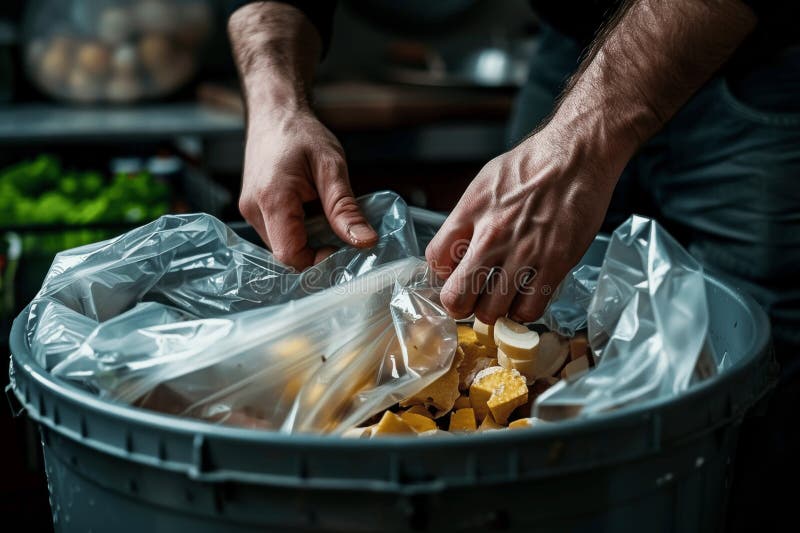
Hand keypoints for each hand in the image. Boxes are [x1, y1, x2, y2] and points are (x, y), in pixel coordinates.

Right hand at [239, 108, 377, 269]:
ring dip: (307, 240)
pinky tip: (312, 211)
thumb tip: (366, 241)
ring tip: (325, 215)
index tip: (341, 248)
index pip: (290, 254)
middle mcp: (254, 210)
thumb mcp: (332, 167)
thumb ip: (345, 208)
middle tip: (340, 232)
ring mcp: (250, 211)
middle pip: (286, 253)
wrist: (274, 113)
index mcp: (272, 199)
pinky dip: (298, 231)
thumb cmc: (301, 134)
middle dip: (316, 250)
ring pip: (282, 245)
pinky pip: (278, 233)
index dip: (317, 260)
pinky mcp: (253, 209)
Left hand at [426, 126, 617, 322]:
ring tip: (503, 297)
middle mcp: (492, 237)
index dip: (442, 276)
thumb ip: (466, 219)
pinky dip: (524, 310)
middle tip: (473, 298)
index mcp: (470, 213)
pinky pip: (529, 309)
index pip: (435, 261)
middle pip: (456, 297)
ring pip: (492, 311)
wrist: (577, 154)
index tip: (453, 276)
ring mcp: (524, 253)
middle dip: (461, 305)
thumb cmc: (532, 165)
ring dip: (495, 310)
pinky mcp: (555, 264)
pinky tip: (526, 296)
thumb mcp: (484, 184)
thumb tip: (454, 252)